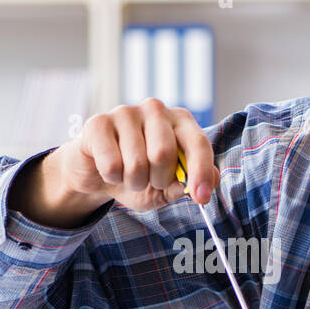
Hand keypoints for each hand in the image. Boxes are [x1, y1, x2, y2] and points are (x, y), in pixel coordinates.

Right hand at [49, 98, 219, 213]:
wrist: (98, 173)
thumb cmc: (138, 176)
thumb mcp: (166, 188)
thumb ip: (186, 184)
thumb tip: (210, 180)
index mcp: (179, 121)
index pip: (197, 143)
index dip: (200, 172)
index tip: (201, 198)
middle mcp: (155, 109)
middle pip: (164, 153)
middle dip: (158, 180)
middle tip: (150, 181)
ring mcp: (126, 112)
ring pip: (136, 163)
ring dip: (133, 182)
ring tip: (128, 176)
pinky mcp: (99, 122)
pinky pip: (111, 164)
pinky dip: (112, 177)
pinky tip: (109, 169)